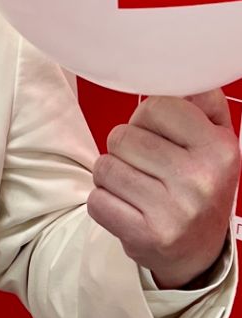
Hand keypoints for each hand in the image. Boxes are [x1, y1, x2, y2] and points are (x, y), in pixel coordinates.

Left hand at [87, 90, 240, 287]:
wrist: (197, 252)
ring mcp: (173, 211)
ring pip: (105, 166)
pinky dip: (104, 202)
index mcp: (220, 149)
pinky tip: (128, 208)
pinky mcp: (145, 235)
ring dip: (111, 174)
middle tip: (147, 167)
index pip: (156, 106)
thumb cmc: (199, 184)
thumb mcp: (216, 141)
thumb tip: (180, 65)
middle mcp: (200, 180)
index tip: (160, 136)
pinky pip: (97, 200)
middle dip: (125, 148)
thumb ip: (202, 101)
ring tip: (136, 187)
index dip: (147, 118)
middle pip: (123, 136)